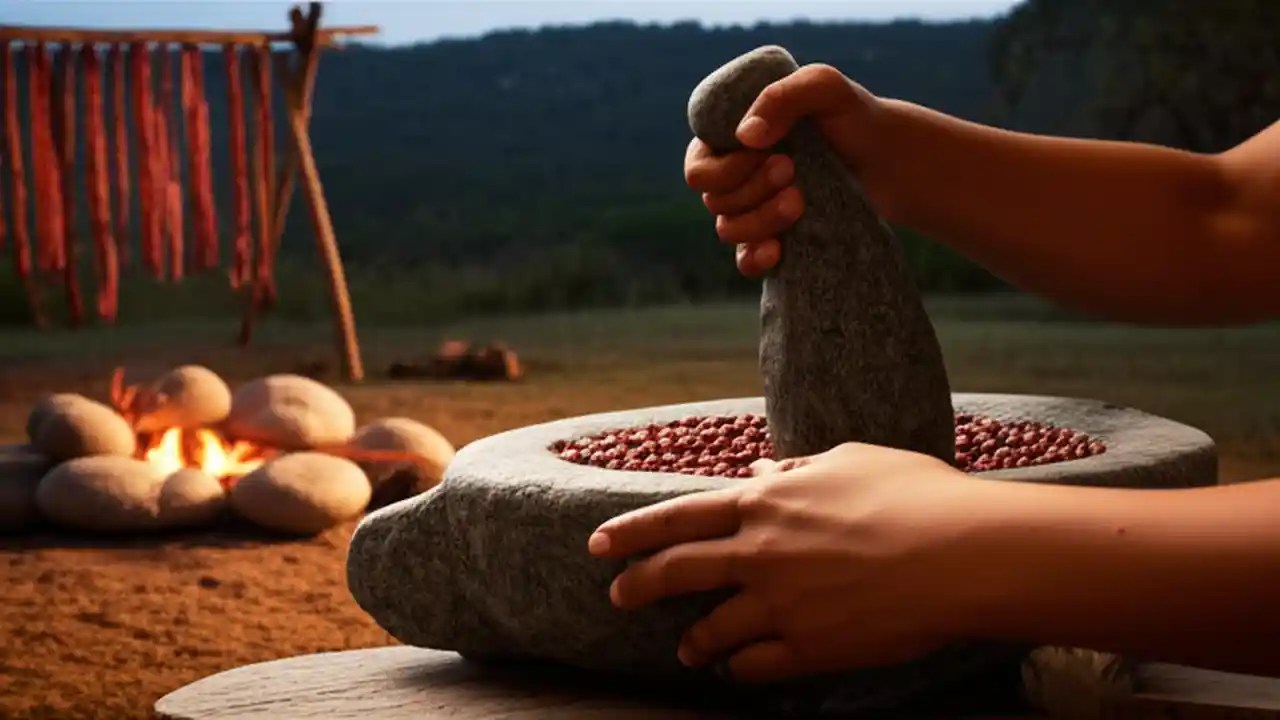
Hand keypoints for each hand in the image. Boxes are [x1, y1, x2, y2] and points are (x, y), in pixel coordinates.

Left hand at [588, 443, 985, 682]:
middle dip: (638, 585)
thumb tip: (765, 469)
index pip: (677, 516)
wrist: (964, 555)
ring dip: (693, 640)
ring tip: (686, 648)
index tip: (599, 543)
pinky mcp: (809, 648)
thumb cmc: (915, 494)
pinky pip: (755, 667)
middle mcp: (760, 553)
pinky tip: (736, 670)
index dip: (632, 530)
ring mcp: (781, 605)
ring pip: (711, 630)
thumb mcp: (850, 460)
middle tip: (616, 596)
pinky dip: (739, 669)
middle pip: (677, 572)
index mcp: (766, 501)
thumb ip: (797, 468)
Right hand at [684, 64, 882, 276]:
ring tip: (799, 202)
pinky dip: (755, 258)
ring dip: (759, 220)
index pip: (698, 165)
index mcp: (734, 140)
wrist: (891, 160)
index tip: (761, 152)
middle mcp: (738, 176)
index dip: (721, 168)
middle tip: (790, 170)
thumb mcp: (824, 88)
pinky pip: (746, 260)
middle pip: (713, 200)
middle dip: (750, 188)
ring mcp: (756, 210)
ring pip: (728, 229)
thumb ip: (782, 96)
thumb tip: (746, 137)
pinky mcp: (777, 239)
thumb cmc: (854, 117)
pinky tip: (778, 251)